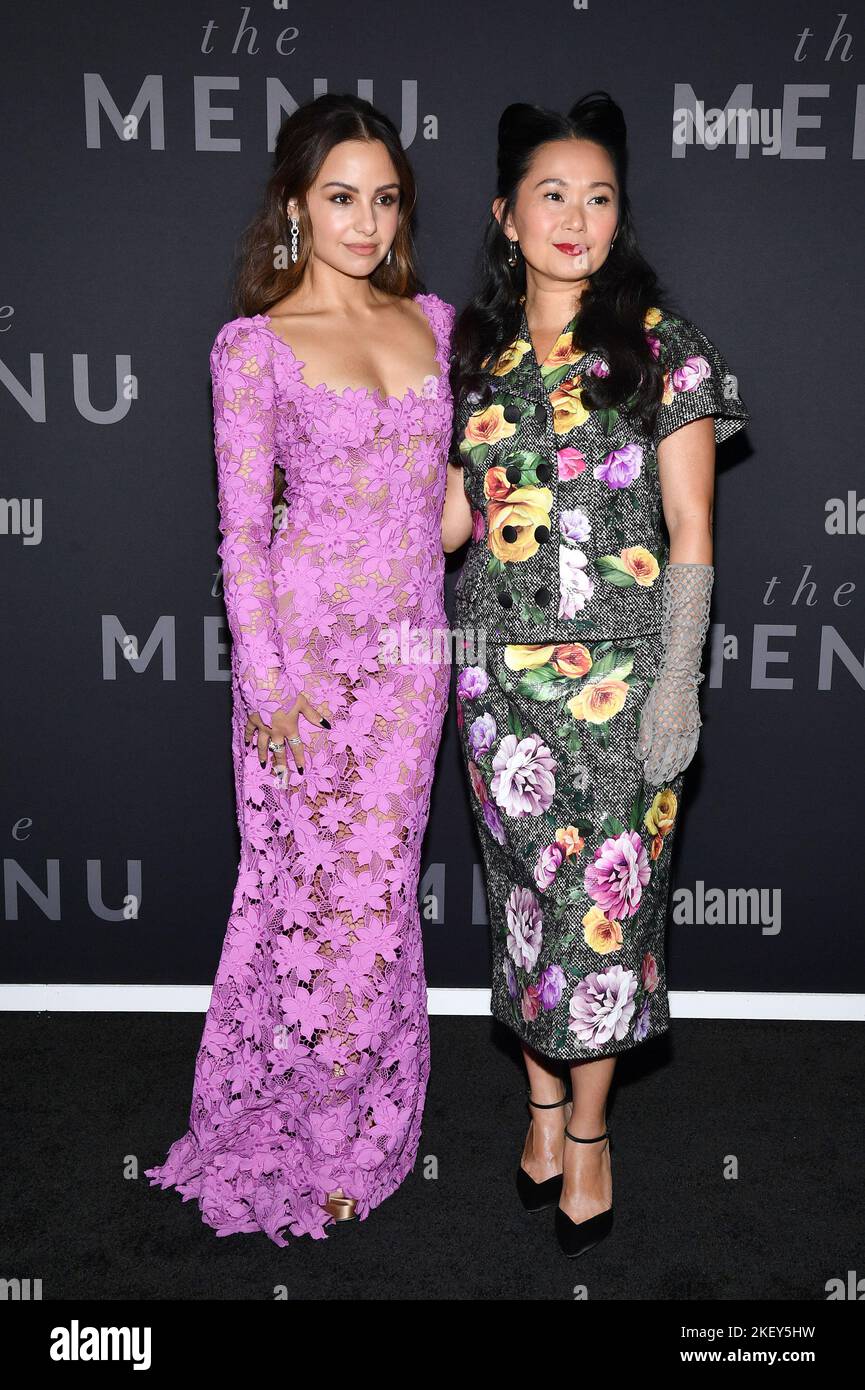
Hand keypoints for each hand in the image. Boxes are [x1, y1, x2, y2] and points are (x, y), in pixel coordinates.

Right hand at [244, 693, 330, 786]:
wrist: (266, 687)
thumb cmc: (286, 694)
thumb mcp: (302, 704)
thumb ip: (314, 716)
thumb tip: (327, 725)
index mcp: (289, 728)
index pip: (296, 748)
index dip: (299, 760)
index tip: (300, 771)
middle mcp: (276, 732)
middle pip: (279, 751)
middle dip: (281, 765)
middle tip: (281, 777)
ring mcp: (263, 727)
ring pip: (263, 746)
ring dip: (263, 756)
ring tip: (264, 765)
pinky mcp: (253, 720)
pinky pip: (250, 732)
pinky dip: (248, 738)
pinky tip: (248, 745)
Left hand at [635, 668, 703, 783]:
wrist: (679, 680)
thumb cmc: (660, 695)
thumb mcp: (646, 715)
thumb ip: (644, 737)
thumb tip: (642, 756)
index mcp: (663, 730)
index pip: (658, 757)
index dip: (653, 769)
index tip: (648, 776)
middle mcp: (677, 734)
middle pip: (671, 760)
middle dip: (662, 773)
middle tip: (655, 780)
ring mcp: (689, 731)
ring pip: (683, 757)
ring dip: (674, 769)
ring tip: (667, 776)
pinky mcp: (695, 728)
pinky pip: (692, 749)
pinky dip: (687, 759)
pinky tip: (681, 765)